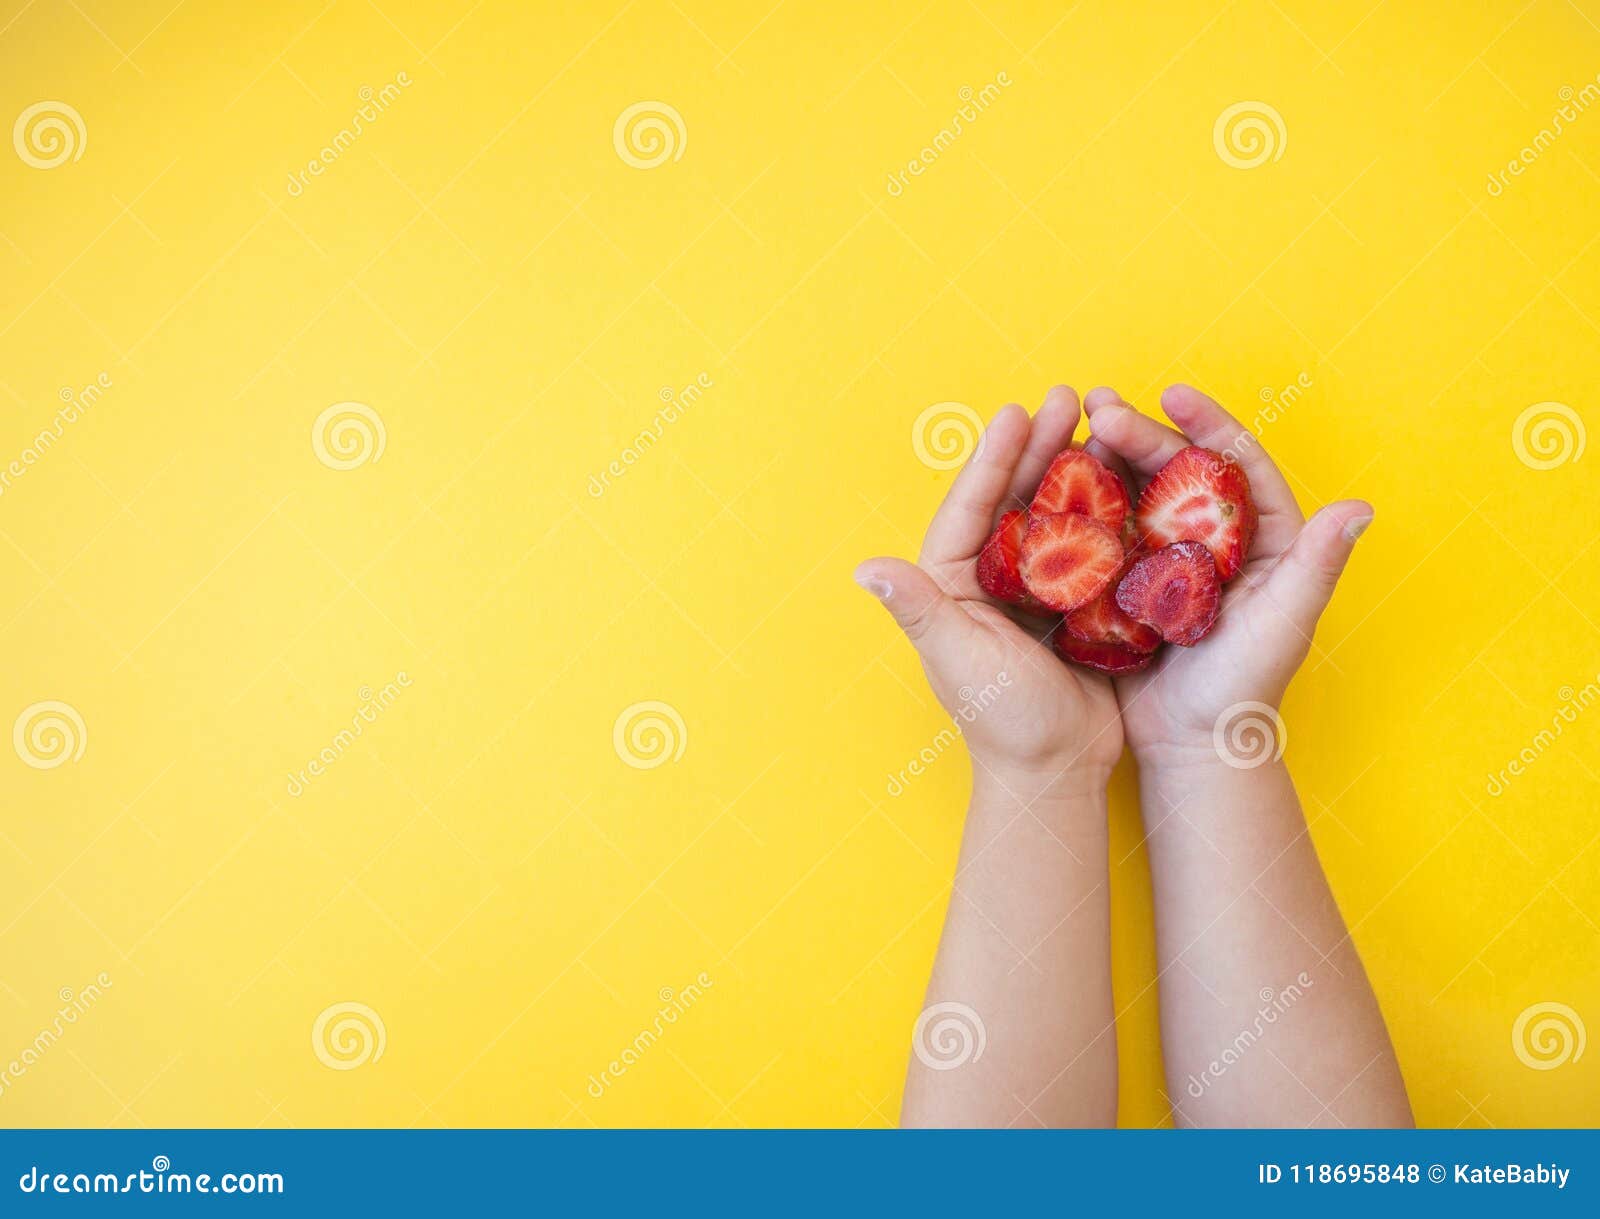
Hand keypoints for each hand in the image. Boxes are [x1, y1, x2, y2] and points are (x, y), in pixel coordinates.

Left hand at [855, 388, 1123, 786]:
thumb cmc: (1003, 722)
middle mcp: (991, 578)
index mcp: (952, 584)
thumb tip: (865, 568)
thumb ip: (918, 609)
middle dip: (1041, 447)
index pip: (971, 507)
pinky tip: (1136, 475)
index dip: (992, 459)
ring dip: (1078, 467)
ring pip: (1057, 512)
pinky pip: (1092, 543)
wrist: (1057, 772)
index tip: (1016, 412)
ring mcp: (1035, 589)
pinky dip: (1111, 508)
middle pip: (1016, 498)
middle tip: (1069, 397)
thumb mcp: (959, 660)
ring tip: (1106, 421)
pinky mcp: (1075, 603)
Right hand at [1082, 384, 1372, 765]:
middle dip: (1140, 432)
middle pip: (1177, 470)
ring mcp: (1167, 558)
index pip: (1236, 463)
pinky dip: (1082, 504)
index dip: (1207, 423)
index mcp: (1262, 538)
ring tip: (1072, 428)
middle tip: (1100, 409)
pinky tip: (1053, 483)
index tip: (1171, 394)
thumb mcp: (1285, 623)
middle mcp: (1213, 539)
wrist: (1192, 746)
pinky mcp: (1129, 581)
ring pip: (1136, 492)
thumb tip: (1360, 508)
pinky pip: (1105, 531)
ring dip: (1107, 457)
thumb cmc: (1247, 688)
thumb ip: (1317, 564)